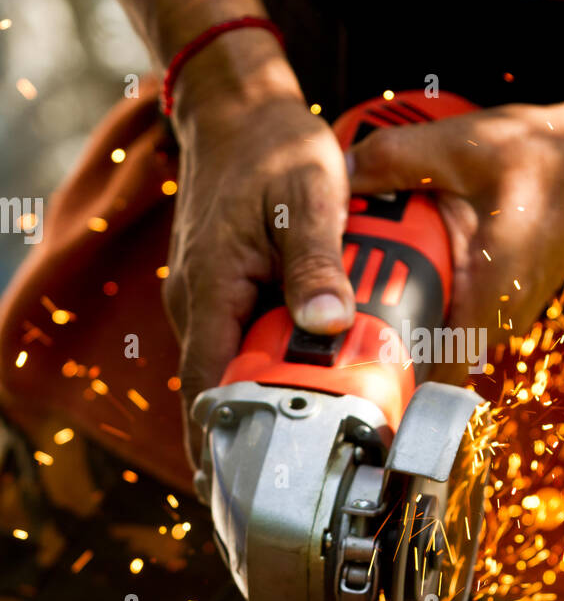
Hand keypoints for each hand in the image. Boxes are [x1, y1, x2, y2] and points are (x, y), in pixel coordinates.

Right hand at [163, 38, 354, 463]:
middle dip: (258, 431)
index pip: (205, 388)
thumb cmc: (273, 147)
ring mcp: (208, 298)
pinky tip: (315, 376)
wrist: (239, 110)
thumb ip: (318, 261)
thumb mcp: (310, 196)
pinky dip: (275, 364)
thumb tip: (329, 323)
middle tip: (304, 473)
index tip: (244, 490)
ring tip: (320, 436)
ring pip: (234, 368)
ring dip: (271, 398)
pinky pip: (245, 342)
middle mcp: (198, 302)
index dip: (222, 444)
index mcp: (210, 287)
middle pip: (220, 390)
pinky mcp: (224, 291)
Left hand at [349, 97, 563, 374]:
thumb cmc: (546, 157)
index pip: (438, 376)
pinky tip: (396, 255)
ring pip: (439, 329)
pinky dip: (424, 289)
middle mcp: (500, 316)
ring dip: (401, 307)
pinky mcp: (500, 294)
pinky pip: (453, 307)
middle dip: (380, 332)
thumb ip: (394, 159)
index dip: (391, 379)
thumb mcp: (460, 147)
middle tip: (333, 304)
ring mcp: (503, 310)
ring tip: (357, 274)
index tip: (346, 360)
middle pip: (427, 353)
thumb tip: (338, 172)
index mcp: (492, 295)